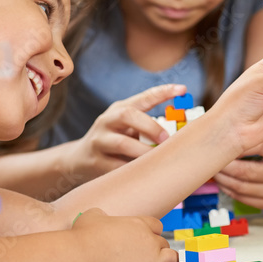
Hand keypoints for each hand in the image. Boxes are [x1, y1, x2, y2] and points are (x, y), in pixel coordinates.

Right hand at [69, 84, 186, 181]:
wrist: (79, 160)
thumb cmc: (114, 141)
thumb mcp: (127, 128)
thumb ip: (148, 127)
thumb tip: (183, 132)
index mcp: (120, 109)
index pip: (143, 97)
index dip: (163, 92)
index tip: (182, 89)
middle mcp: (107, 121)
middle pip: (127, 115)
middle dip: (150, 126)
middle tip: (166, 138)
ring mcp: (99, 141)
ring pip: (122, 143)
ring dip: (143, 151)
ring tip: (157, 158)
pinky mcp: (95, 161)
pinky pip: (117, 166)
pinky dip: (132, 168)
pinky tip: (142, 172)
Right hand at [71, 208, 177, 261]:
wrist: (83, 256)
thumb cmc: (84, 235)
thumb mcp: (93, 215)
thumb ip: (104, 216)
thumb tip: (102, 218)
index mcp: (139, 223)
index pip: (157, 226)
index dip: (152, 233)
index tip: (143, 240)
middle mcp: (149, 238)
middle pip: (163, 243)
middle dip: (156, 249)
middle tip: (143, 256)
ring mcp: (151, 256)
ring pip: (171, 258)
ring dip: (165, 261)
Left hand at [214, 137, 262, 210]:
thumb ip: (257, 138)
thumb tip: (223, 136)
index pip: (259, 146)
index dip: (237, 146)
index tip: (221, 142)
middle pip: (246, 171)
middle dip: (224, 166)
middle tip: (211, 158)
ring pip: (241, 187)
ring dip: (222, 179)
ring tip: (214, 170)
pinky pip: (242, 198)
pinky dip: (228, 189)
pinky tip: (222, 181)